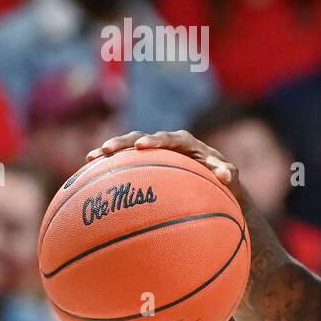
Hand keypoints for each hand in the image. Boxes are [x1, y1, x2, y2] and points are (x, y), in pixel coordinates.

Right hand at [86, 130, 240, 188]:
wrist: (215, 183)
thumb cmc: (223, 178)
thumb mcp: (230, 177)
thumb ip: (228, 174)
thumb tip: (225, 176)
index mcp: (186, 143)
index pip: (169, 138)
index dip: (154, 140)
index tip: (141, 146)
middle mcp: (167, 143)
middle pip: (141, 137)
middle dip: (123, 142)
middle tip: (106, 150)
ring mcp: (155, 153)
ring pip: (129, 148)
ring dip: (111, 151)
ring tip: (92, 158)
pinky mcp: (146, 163)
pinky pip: (126, 163)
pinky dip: (111, 167)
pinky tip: (90, 176)